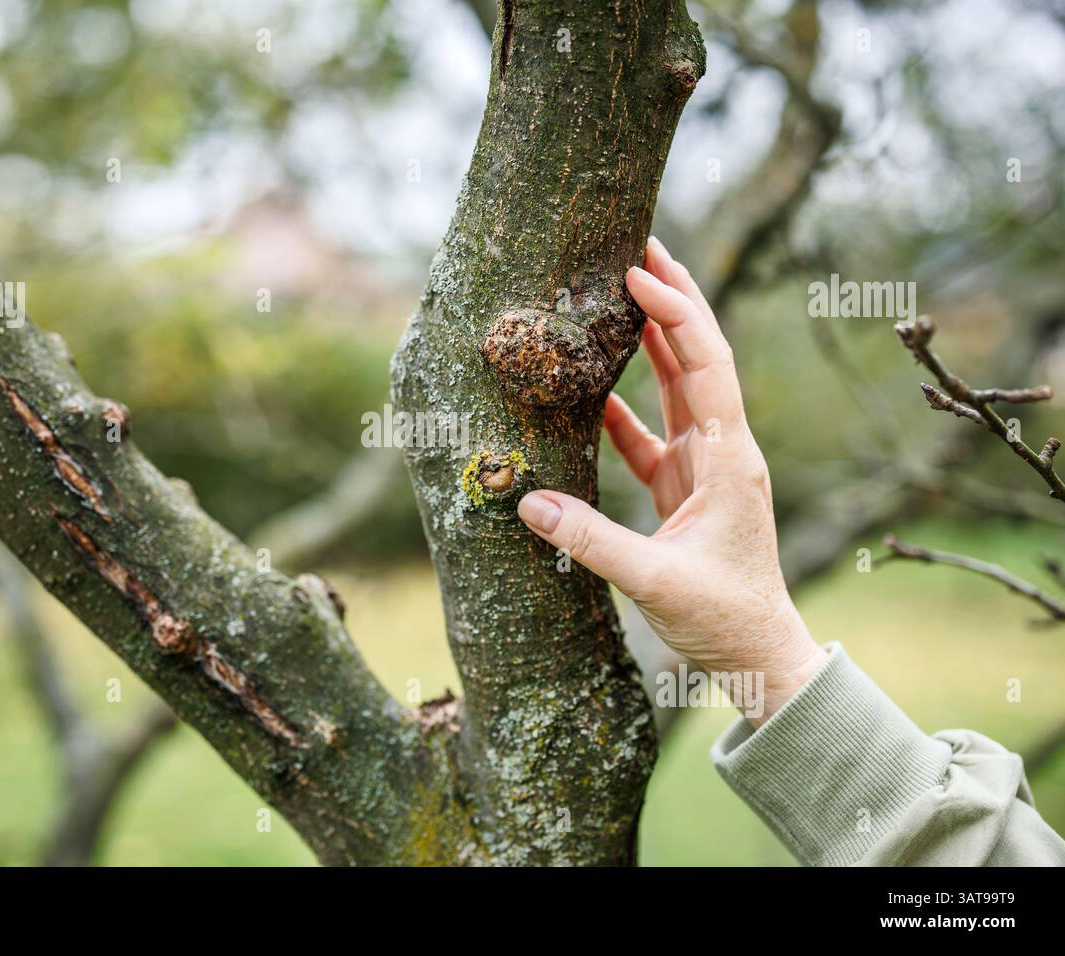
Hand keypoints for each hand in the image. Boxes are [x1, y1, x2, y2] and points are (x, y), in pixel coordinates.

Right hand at [517, 237, 825, 725]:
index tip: (638, 271)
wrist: (759, 658)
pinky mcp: (685, 489)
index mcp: (729, 460)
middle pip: (701, 355)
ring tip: (622, 289)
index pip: (706, 365)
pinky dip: (627, 404)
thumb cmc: (724, 620)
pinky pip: (653, 432)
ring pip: (680, 386)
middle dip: (674, 299)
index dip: (676, 313)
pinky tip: (595, 386)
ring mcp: (705, 467)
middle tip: (641, 244)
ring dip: (656, 338)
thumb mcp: (655, 582)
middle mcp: (723, 451)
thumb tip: (525, 501)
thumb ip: (590, 541)